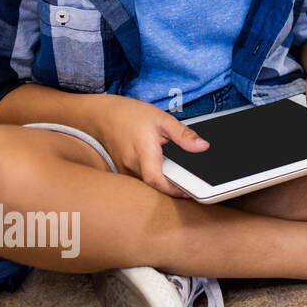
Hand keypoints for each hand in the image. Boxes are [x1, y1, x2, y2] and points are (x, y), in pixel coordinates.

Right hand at [92, 95, 208, 197]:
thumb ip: (183, 134)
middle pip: (152, 185)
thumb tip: (203, 146)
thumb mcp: (162, 119)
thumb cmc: (131, 114)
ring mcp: (123, 169)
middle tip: (188, 185)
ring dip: (161, 184)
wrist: (103, 114)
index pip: (155, 179)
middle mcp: (130, 164)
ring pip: (145, 184)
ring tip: (177, 178)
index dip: (171, 190)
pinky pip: (138, 179)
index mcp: (142, 152)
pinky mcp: (121, 170)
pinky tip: (162, 172)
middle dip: (170, 189)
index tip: (187, 192)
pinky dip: (152, 179)